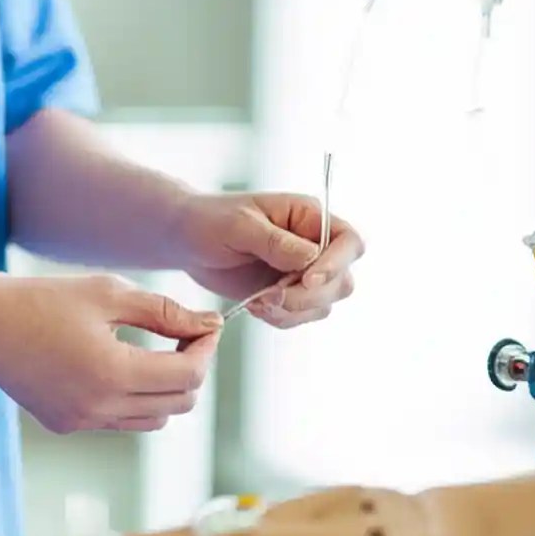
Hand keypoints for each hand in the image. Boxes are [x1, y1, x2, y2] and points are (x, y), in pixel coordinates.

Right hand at [0, 275, 222, 433]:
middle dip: (192, 369)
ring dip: (166, 388)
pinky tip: (119, 363)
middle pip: (179, 403)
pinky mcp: (65, 424)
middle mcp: (99, 407)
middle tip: (186, 335)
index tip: (208, 326)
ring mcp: (81, 421)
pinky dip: (134, 398)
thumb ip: (166, 311)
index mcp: (113, 373)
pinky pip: (120, 420)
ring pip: (153, 418)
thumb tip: (209, 324)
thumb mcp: (110, 294)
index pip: (188, 375)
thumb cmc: (45, 298)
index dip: (206, 349)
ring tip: (156, 350)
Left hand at [177, 193, 363, 328]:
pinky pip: (301, 317)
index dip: (337, 263)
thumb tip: (310, 258)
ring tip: (257, 302)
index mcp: (309, 216)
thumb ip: (276, 242)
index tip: (307, 279)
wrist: (185, 240)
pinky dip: (281, 319)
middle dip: (308, 296)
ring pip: (324, 304)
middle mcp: (314, 245)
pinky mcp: (287, 294)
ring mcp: (303, 272)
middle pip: (342, 280)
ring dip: (293, 311)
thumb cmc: (209, 220)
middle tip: (270, 296)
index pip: (349, 241)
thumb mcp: (239, 225)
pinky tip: (255, 306)